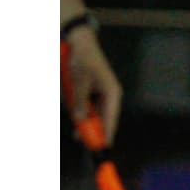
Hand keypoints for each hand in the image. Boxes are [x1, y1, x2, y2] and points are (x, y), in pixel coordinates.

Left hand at [66, 28, 122, 143]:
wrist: (79, 42)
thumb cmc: (84, 60)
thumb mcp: (81, 81)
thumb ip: (80, 101)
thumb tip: (80, 119)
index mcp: (112, 94)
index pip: (111, 118)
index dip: (107, 133)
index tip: (103, 146)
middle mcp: (109, 96)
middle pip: (103, 118)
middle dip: (94, 130)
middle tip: (84, 141)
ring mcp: (100, 93)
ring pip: (95, 114)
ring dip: (87, 122)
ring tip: (78, 134)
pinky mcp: (92, 91)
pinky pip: (89, 106)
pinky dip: (83, 113)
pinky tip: (76, 118)